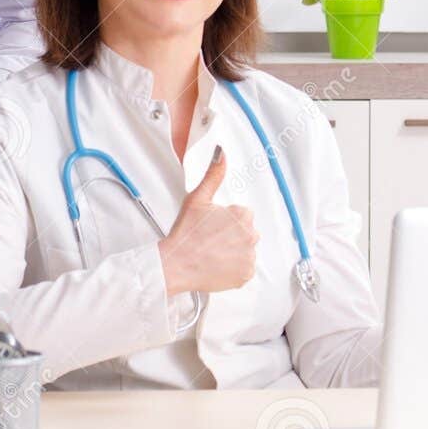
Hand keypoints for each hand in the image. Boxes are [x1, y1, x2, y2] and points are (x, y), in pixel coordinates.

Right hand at [157, 146, 258, 297]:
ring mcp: (249, 257)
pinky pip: (244, 267)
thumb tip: (221, 154)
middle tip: (210, 239)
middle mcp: (251, 236)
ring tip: (212, 252)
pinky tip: (217, 263)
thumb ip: (213, 174)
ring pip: (245, 249)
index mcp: (243, 216)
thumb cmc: (186, 234)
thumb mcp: (197, 198)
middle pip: (245, 231)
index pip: (241, 214)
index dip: (225, 220)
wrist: (176, 264)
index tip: (211, 226)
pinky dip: (234, 267)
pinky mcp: (245, 275)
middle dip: (231, 234)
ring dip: (234, 250)